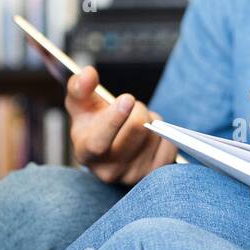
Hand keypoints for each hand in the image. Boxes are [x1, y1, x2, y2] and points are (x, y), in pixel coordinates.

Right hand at [65, 65, 175, 184]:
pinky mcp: (154, 174)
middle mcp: (108, 171)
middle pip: (136, 130)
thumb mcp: (80, 103)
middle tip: (133, 107)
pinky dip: (165, 134)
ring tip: (139, 123)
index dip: (115, 119)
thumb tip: (88, 74)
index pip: (99, 142)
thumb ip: (79, 87)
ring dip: (152, 121)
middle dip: (138, 109)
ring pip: (154, 135)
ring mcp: (132, 176)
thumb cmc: (93, 121)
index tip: (127, 98)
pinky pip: (170, 146)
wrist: (110, 146)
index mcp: (86, 153)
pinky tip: (152, 134)